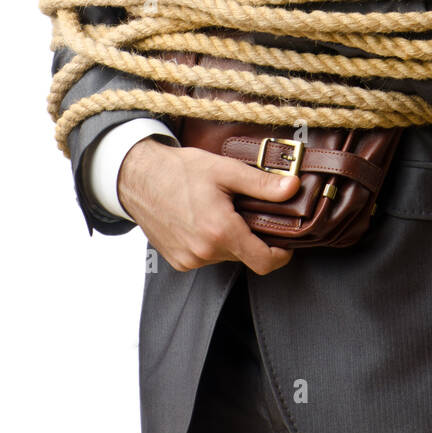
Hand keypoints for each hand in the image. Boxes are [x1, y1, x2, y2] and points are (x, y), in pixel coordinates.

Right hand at [118, 137, 297, 274]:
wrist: (138, 178)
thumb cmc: (179, 170)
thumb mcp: (225, 170)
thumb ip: (262, 184)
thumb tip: (293, 188)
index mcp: (220, 231)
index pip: (264, 262)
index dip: (281, 255)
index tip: (285, 243)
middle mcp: (204, 252)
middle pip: (245, 255)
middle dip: (250, 236)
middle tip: (243, 210)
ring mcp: (189, 260)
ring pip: (225, 256)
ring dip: (229, 239)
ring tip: (219, 211)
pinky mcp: (177, 261)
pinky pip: (205, 257)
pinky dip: (210, 243)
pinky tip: (201, 219)